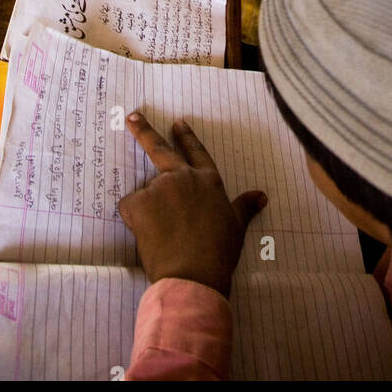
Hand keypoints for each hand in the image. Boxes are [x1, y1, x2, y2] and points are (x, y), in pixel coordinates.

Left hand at [118, 113, 266, 296]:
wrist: (194, 275)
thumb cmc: (219, 251)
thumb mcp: (236, 226)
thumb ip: (244, 206)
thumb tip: (261, 195)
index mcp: (208, 181)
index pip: (196, 151)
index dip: (186, 137)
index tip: (178, 123)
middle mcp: (183, 177)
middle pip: (160, 149)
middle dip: (144, 130)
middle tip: (132, 116)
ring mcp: (159, 188)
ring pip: (145, 193)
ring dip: (148, 209)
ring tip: (161, 235)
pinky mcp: (138, 203)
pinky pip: (130, 208)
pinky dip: (134, 220)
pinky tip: (146, 236)